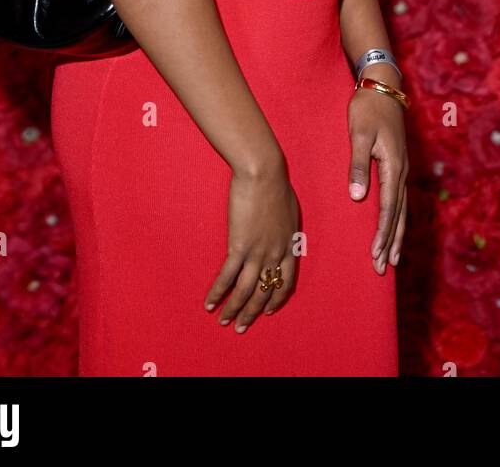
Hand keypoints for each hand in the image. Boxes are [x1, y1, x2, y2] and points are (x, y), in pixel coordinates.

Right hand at [204, 162, 299, 332]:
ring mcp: (258, 252)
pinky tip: (209, 303)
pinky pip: (227, 277)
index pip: (285, 282)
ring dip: (233, 309)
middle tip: (242, 326)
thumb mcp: (289, 210)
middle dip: (252, 313)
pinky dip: (217, 292)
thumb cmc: (275, 184)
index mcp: (289, 245)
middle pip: (264, 292)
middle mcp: (275, 254)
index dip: (275, 298)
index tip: (268, 311)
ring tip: (224, 322)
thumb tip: (279, 235)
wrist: (263, 173)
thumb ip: (284, 228)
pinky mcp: (239, 246)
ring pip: (245, 291)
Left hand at [347, 85, 407, 273]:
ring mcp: (402, 167)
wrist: (383, 85)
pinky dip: (398, 218)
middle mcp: (401, 171)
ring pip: (402, 209)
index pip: (388, 208)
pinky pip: (399, 198)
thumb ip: (358, 165)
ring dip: (397, 235)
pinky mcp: (398, 163)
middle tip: (384, 268)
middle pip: (398, 215)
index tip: (377, 255)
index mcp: (393, 166)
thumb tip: (358, 197)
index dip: (383, 234)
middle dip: (392, 243)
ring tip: (394, 258)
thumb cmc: (367, 108)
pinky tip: (395, 228)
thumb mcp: (358, 134)